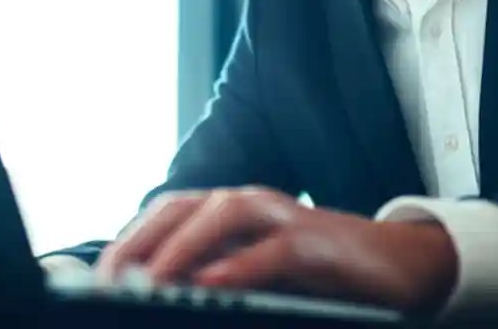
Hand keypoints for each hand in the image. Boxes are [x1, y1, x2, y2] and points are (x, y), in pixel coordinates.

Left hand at [95, 187, 457, 313]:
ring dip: (181, 246)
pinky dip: (239, 266)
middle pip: (183, 206)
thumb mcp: (257, 274)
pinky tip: (211, 284)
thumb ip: (214, 276)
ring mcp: (285, 218)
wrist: (397, 266)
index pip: (167, 213)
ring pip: (222, 215)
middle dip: (142, 241)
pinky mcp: (316, 244)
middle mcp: (252, 205)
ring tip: (150, 280)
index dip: (130, 240)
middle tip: (111, 280)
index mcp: (231, 212)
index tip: (100, 277)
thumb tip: (161, 293)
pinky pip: (272, 251)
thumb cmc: (321, 274)